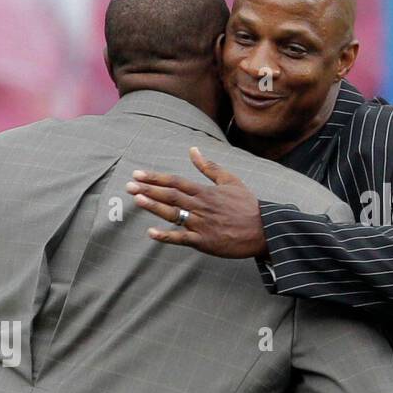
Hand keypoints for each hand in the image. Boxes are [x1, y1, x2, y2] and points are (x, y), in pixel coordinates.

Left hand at [125, 147, 266, 257]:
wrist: (264, 230)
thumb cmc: (247, 205)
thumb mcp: (230, 181)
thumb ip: (209, 167)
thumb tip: (193, 150)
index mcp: (205, 192)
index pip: (175, 181)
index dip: (155, 177)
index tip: (138, 174)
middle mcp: (201, 206)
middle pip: (170, 195)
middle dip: (148, 189)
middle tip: (129, 185)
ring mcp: (201, 224)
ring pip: (173, 214)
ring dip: (154, 206)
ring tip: (137, 199)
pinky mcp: (204, 241)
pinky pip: (182, 238)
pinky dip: (166, 236)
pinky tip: (151, 233)